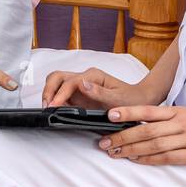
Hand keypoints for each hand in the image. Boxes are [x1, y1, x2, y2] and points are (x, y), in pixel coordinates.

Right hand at [40, 66, 155, 109]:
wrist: (138, 100)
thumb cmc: (130, 99)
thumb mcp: (117, 98)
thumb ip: (99, 92)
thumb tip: (82, 84)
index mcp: (93, 75)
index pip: (70, 82)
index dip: (60, 94)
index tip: (54, 106)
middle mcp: (84, 77)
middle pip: (58, 77)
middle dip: (49, 90)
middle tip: (47, 107)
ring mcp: (80, 85)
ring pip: (57, 83)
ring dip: (49, 94)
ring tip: (49, 110)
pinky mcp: (79, 94)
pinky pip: (62, 94)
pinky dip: (55, 100)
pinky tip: (55, 111)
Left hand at [95, 104, 185, 166]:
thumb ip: (170, 119)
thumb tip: (144, 124)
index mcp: (178, 112)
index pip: (148, 110)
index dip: (128, 112)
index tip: (109, 114)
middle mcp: (180, 123)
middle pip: (145, 129)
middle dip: (122, 136)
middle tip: (104, 142)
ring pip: (154, 143)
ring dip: (131, 149)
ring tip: (114, 153)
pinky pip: (168, 156)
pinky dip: (150, 159)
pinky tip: (137, 160)